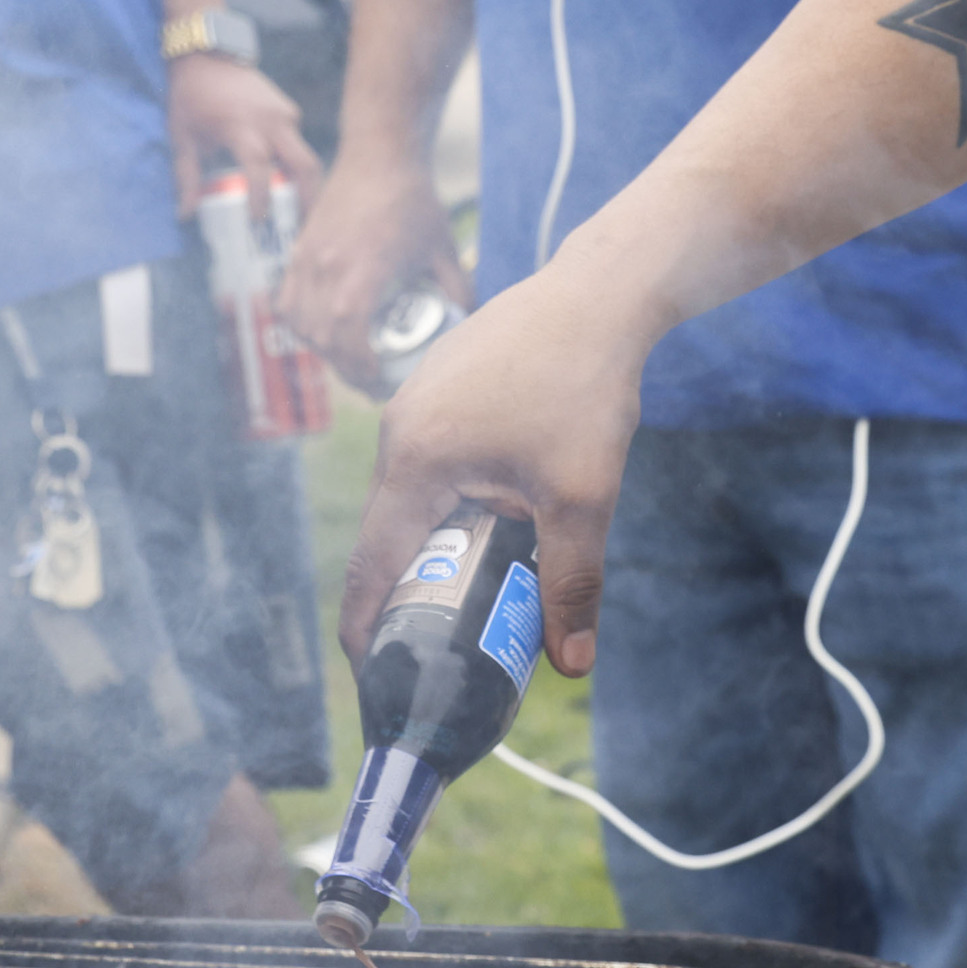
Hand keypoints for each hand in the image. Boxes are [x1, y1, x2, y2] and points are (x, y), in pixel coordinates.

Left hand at [167, 50, 320, 212]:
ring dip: (307, 185)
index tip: (258, 220)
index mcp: (241, 126)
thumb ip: (186, 178)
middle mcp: (270, 120)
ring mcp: (284, 113)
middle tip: (301, 225)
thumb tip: (186, 215)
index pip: (259, 166)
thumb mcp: (183, 138)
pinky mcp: (288, 110)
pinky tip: (289, 186)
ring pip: (306, 155)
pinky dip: (297, 166)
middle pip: (303, 164)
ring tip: (299, 212)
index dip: (261, 195)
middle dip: (307, 198)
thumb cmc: (191, 97)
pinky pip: (298, 143)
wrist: (208, 56)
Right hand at [279, 146, 469, 390]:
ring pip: (300, 323)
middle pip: (322, 334)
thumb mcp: (442, 247)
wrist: (378, 155)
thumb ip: (456, 288)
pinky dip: (301, 326)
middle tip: (370, 380)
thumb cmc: (413, 199)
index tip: (377, 377)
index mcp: (365, 265)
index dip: (358, 361)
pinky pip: (287, 303)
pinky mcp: (298, 252)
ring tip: (348, 360)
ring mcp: (307, 258)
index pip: (348, 327)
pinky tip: (323, 334)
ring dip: (322, 350)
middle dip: (345, 367)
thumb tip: (466, 325)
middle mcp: (328, 265)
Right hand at [344, 266, 647, 675]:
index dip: (367, 627)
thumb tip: (573, 664)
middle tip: (435, 645)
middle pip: (387, 532)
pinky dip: (448, 500)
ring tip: (468, 587)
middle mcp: (399, 428)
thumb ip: (572, 581)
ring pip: (411, 494)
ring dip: (433, 542)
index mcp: (415, 459)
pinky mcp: (439, 385)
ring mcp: (415, 401)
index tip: (374, 675)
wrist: (598, 292)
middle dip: (407, 591)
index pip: (370, 564)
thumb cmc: (584, 386)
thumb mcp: (581, 495)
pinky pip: (429, 460)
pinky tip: (491, 518)